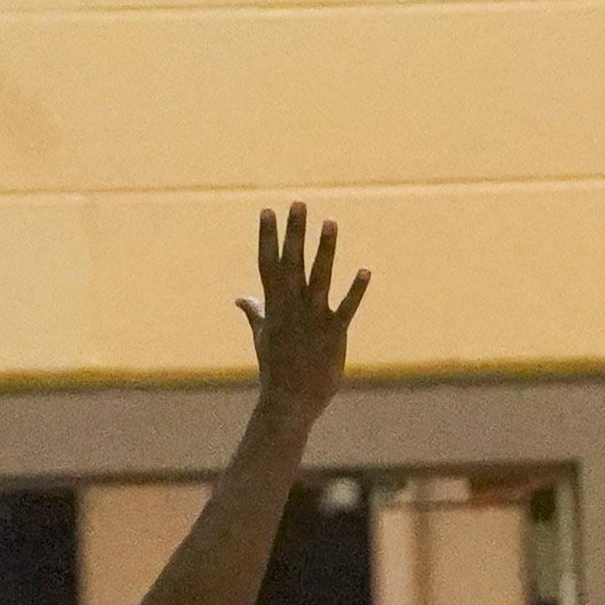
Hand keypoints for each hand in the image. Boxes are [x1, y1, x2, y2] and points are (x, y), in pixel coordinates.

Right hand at [238, 200, 369, 417]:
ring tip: (331, 222)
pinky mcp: (333, 334)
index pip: (268, 263)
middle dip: (294, 232)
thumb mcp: (261, 337)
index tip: (267, 211)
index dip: (267, 237)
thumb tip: (240, 298)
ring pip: (319, 277)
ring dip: (325, 250)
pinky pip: (346, 308)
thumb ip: (254, 313)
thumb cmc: (275, 369)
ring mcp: (312, 319)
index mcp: (273, 306)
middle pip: (291, 262)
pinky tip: (365, 270)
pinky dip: (355, 290)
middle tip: (298, 203)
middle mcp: (290, 307)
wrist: (289, 401)